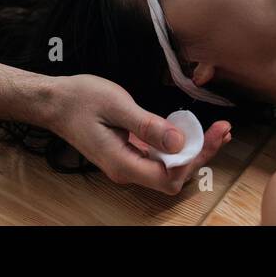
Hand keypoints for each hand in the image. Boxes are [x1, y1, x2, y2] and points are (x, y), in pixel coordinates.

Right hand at [44, 73, 231, 194]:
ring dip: (193, 151)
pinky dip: (178, 146)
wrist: (54, 102)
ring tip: (215, 130)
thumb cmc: (80, 99)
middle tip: (222, 129)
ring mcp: (127, 163)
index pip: (170, 177)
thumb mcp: (116, 104)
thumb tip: (180, 142)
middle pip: (174, 176)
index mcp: (122, 163)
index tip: (214, 133)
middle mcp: (126, 169)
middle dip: (201, 154)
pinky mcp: (128, 153)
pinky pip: (158, 157)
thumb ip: (148, 125)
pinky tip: (191, 131)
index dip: (196, 159)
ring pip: (168, 168)